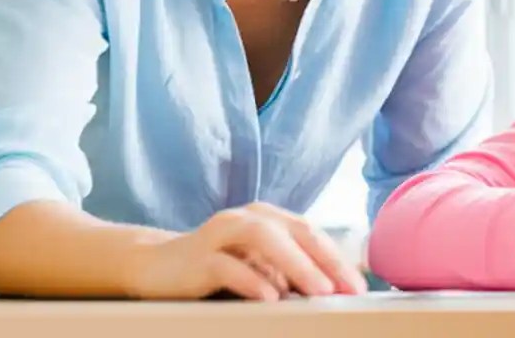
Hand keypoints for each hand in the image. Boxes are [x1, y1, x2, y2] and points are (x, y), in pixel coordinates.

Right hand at [127, 202, 368, 299]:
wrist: (155, 266)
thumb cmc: (216, 268)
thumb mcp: (258, 267)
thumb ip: (289, 272)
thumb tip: (333, 290)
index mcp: (268, 218)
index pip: (312, 233)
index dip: (338, 258)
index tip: (359, 286)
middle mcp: (247, 217)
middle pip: (296, 231)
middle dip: (327, 261)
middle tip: (349, 289)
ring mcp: (221, 232)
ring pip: (265, 239)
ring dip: (297, 265)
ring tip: (320, 291)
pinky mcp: (198, 256)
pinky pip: (228, 265)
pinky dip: (252, 279)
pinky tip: (271, 297)